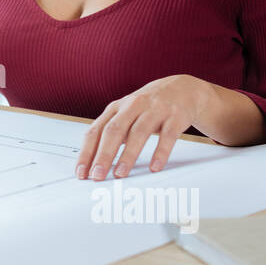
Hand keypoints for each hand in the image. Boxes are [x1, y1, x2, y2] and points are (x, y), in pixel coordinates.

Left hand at [75, 74, 207, 179]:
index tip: (82, 172)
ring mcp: (155, 109)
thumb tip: (95, 162)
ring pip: (139, 132)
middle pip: (114, 130)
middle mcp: (133, 106)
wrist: (183, 89)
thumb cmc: (149, 106)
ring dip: (128, 155)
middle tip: (97, 175)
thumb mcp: (126, 115)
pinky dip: (160, 152)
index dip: (87, 152)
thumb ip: (112, 135)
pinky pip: (167, 135)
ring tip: (120, 174)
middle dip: (104, 155)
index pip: (96, 130)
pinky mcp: (175, 116)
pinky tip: (155, 167)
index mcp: (117, 108)